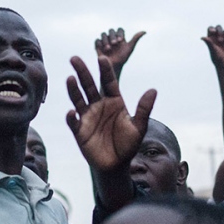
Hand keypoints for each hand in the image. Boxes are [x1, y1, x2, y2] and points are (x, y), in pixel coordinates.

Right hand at [66, 56, 155, 171]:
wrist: (116, 165)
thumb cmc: (128, 145)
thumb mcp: (139, 127)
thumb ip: (144, 109)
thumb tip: (153, 90)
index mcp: (114, 102)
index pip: (108, 82)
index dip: (105, 70)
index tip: (102, 58)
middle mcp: (99, 106)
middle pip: (89, 85)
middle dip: (82, 72)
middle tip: (74, 58)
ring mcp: (88, 117)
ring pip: (78, 99)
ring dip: (73, 89)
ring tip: (70, 78)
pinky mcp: (80, 131)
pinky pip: (74, 121)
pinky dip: (71, 117)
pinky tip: (71, 112)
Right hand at [94, 28, 144, 77]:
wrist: (114, 67)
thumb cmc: (123, 58)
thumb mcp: (130, 48)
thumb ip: (136, 39)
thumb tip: (145, 31)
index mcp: (120, 37)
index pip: (120, 30)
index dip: (120, 33)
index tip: (121, 41)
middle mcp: (112, 38)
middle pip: (111, 30)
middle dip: (112, 36)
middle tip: (114, 44)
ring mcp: (104, 41)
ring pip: (103, 34)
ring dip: (106, 40)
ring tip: (108, 48)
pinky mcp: (98, 45)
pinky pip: (97, 40)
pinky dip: (99, 43)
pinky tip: (103, 49)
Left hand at [201, 25, 223, 69]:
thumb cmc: (217, 59)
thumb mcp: (213, 50)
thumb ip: (209, 43)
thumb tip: (202, 37)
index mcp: (212, 39)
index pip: (211, 29)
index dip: (212, 28)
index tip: (214, 32)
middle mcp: (218, 38)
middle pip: (219, 27)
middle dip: (220, 31)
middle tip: (220, 40)